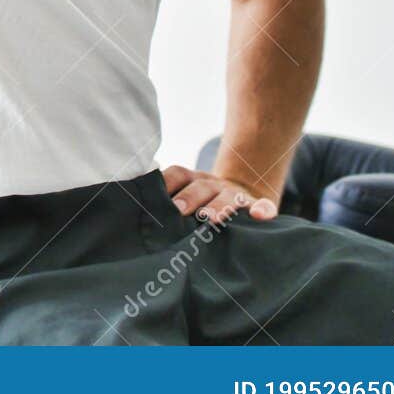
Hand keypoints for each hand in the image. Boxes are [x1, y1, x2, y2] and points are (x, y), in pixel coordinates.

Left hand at [161, 164, 278, 225]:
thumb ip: (164, 202)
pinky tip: (261, 216)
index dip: (165, 182)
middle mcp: (212, 184)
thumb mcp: (185, 197)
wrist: (241, 195)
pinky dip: (263, 210)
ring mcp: (235, 194)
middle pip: (200, 187)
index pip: (176, 174)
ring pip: (228, 197)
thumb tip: (130, 210)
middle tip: (178, 211)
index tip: (153, 195)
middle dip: (188, 198)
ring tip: (211, 219)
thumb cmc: (202, 204)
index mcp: (191, 180)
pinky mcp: (257, 205)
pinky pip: (263, 205)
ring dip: (220, 206)